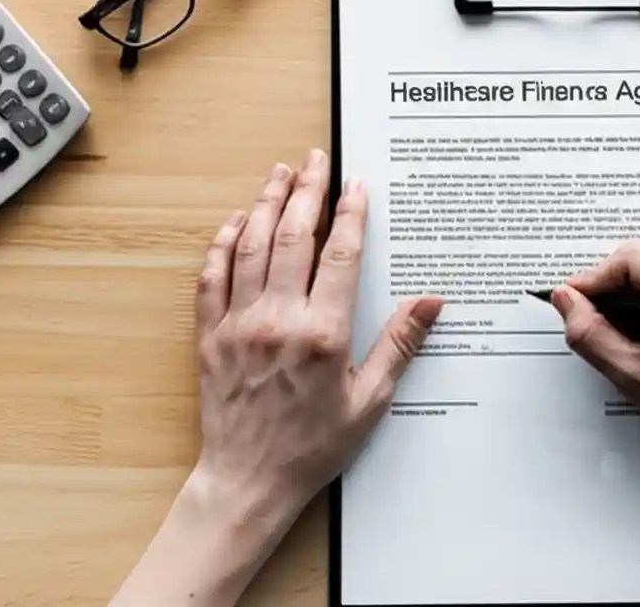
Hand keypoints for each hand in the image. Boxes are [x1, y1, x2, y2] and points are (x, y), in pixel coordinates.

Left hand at [193, 151, 443, 522]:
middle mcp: (277, 320)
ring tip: (279, 174)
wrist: (249, 480)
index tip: (355, 185)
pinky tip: (234, 223)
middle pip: (291, 237)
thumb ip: (399, 343)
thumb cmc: (313, 447)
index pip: (339, 255)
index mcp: (323, 334)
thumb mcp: (370, 399)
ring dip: (265, 204)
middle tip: (316, 159)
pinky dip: (222, 244)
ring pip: (249, 247)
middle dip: (306, 191)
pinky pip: (211, 277)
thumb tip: (430, 301)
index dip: (349, 213)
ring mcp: (238, 325)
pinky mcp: (209, 337)